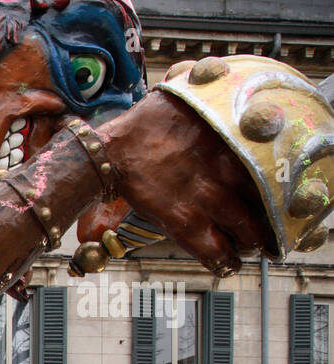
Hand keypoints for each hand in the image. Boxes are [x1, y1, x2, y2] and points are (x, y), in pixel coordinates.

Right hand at [99, 91, 272, 276]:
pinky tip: (227, 265)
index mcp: (230, 143)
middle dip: (268, 220)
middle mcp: (226, 174)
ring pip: (245, 231)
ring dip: (251, 244)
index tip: (277, 192)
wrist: (112, 152)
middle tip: (269, 229)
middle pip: (264, 203)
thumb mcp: (184, 98)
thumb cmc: (143, 123)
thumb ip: (204, 94)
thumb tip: (208, 73)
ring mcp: (206, 201)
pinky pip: (213, 250)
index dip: (276, 184)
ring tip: (251, 250)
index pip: (270, 167)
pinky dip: (224, 261)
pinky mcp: (184, 223)